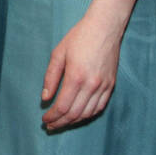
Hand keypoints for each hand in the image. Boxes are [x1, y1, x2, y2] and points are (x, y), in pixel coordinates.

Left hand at [40, 10, 124, 130]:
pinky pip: (100, 107)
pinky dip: (88, 115)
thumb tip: (45, 98)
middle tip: (50, 126)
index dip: (52, 116)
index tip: (45, 119)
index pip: (62, 106)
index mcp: (76, 77)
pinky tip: (78, 116)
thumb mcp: (58, 54)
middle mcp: (91, 85)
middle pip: (74, 113)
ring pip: (88, 113)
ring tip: (62, 123)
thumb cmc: (79, 38)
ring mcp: (104, 86)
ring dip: (73, 121)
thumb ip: (51, 77)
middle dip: (61, 122)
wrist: (105, 28)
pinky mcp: (111, 85)